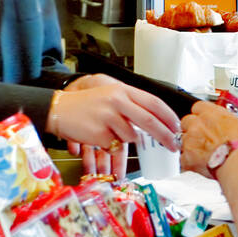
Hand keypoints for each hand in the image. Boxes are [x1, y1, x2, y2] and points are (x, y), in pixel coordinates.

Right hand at [50, 74, 178, 177]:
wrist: (60, 110)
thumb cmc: (87, 106)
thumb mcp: (111, 98)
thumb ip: (132, 107)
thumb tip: (156, 125)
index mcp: (123, 91)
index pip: (154, 103)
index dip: (169, 117)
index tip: (177, 127)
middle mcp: (117, 101)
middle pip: (149, 121)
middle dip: (164, 136)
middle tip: (173, 145)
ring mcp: (108, 117)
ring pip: (131, 136)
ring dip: (125, 139)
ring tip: (110, 130)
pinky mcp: (99, 133)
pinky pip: (114, 145)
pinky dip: (110, 144)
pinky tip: (98, 134)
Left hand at [180, 102, 237, 176]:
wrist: (237, 161)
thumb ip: (227, 120)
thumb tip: (228, 122)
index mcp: (210, 113)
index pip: (198, 107)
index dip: (202, 115)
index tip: (206, 120)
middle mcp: (196, 124)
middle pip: (187, 122)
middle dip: (193, 129)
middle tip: (205, 138)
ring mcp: (189, 141)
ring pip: (183, 140)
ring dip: (191, 145)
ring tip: (205, 153)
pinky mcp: (186, 158)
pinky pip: (184, 159)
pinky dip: (191, 162)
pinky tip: (202, 164)